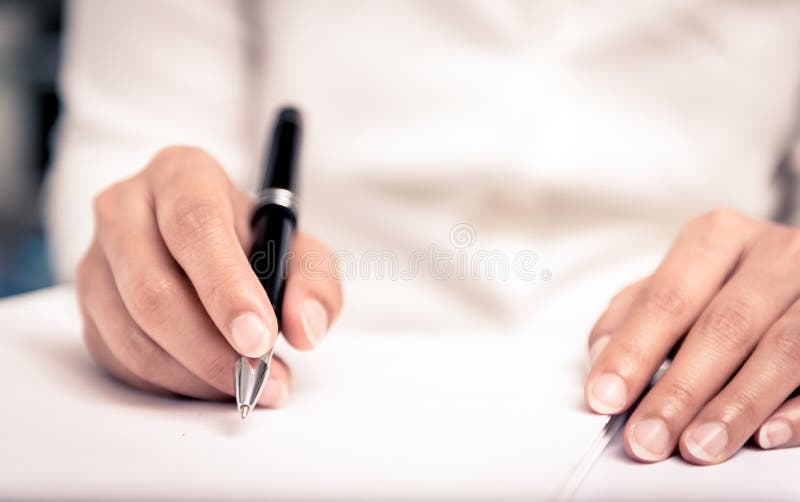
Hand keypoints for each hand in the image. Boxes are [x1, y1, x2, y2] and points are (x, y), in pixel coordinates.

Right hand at [76, 146, 342, 406]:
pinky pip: (120, 358)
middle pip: (153, 289)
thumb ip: (315, 285)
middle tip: (259, 378)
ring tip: (246, 384)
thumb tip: (304, 329)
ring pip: (132, 332)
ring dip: (195, 374)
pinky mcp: (88, 305)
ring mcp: (97, 258)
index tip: (259, 338)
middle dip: (211, 348)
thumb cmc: (257, 244)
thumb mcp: (302, 253)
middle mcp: (126, 207)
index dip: (226, 288)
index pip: (195, 226)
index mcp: (182, 174)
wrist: (215, 250)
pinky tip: (210, 380)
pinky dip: (172, 382)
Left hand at [585, 208, 799, 463]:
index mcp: (717, 239)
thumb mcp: (679, 284)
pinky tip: (766, 435)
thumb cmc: (731, 282)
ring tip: (698, 446)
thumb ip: (633, 316)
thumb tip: (601, 359)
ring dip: (735, 406)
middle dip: (679, 390)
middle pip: (724, 326)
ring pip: (782, 350)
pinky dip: (796, 410)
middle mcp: (773, 255)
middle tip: (648, 437)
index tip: (605, 396)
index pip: (667, 299)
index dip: (633, 351)